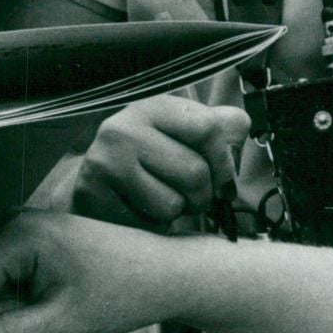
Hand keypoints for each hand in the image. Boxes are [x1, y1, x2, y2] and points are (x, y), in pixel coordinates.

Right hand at [0, 210, 173, 332]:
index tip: (34, 315)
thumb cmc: (123, 293)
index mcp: (17, 232)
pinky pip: (1, 273)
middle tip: (50, 308)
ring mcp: (20, 223)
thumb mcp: (61, 323)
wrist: (162, 271)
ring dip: (12, 303)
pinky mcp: (29, 233)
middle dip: (0, 309)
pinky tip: (56, 288)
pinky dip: (21, 292)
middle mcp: (12, 219)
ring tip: (57, 296)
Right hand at [70, 95, 248, 226]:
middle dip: (203, 195)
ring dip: (177, 212)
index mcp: (152, 106)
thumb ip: (220, 126)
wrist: (95, 181)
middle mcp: (123, 128)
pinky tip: (140, 210)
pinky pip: (147, 226)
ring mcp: (104, 163)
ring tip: (161, 199)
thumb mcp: (184, 133)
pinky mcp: (92, 198)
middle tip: (191, 196)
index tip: (224, 179)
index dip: (225, 162)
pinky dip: (154, 226)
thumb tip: (240, 129)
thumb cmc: (151, 157)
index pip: (208, 129)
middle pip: (195, 172)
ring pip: (172, 205)